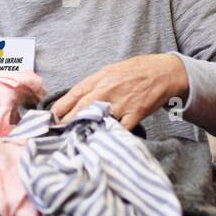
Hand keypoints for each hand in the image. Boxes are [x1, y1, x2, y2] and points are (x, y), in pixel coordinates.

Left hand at [51, 54, 188, 130]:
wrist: (163, 72)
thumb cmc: (135, 71)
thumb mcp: (110, 71)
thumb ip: (94, 85)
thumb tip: (75, 100)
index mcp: (100, 78)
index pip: (74, 93)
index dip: (60, 108)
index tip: (52, 119)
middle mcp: (107, 90)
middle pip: (81, 109)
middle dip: (67, 122)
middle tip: (59, 134)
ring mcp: (121, 103)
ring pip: (98, 120)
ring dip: (85, 131)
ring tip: (75, 141)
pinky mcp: (135, 113)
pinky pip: (120, 129)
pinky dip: (110, 137)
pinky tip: (101, 143)